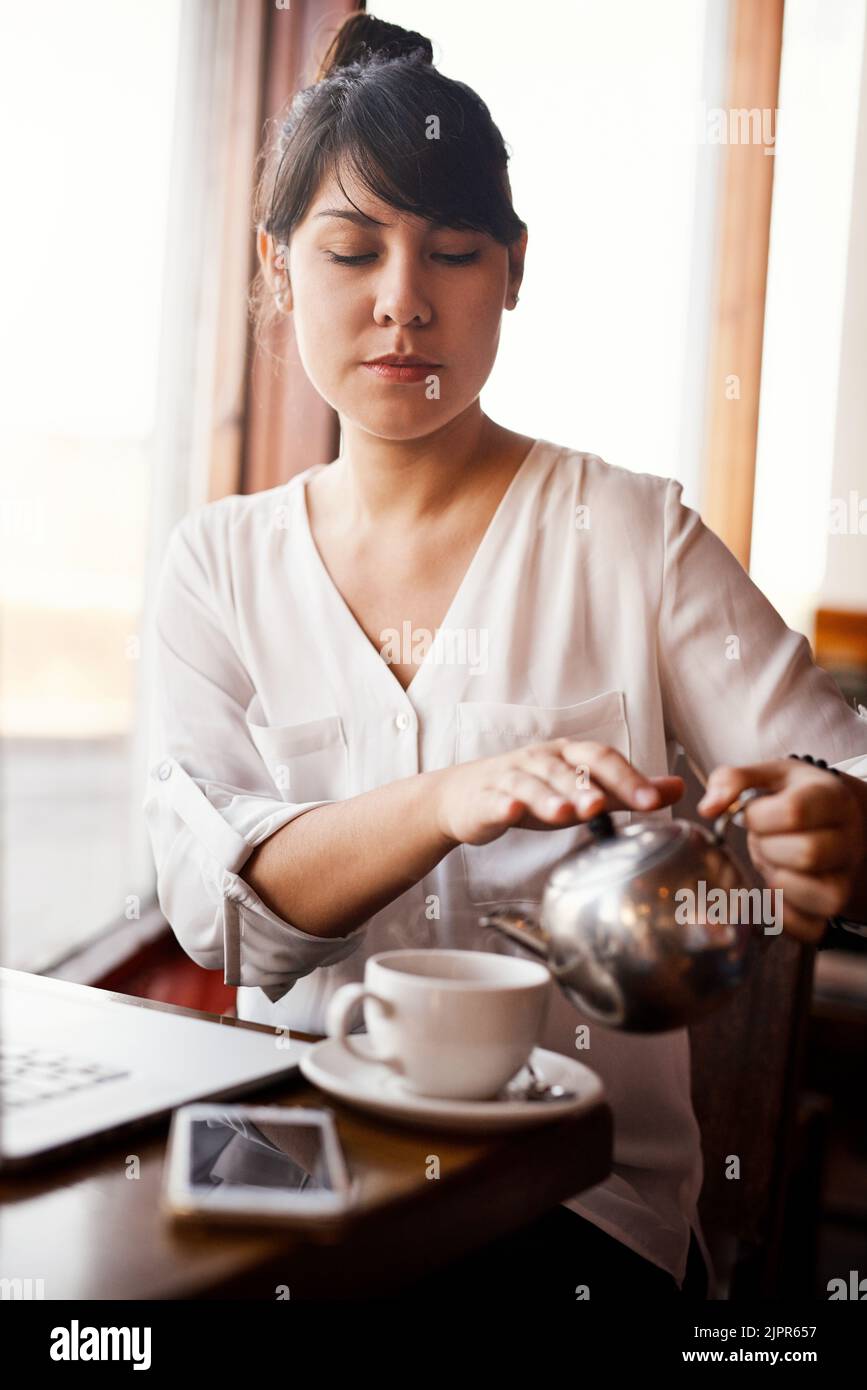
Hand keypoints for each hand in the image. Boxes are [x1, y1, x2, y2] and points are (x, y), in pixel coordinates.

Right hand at [436, 737, 684, 847]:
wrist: (469, 796)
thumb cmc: (533, 792)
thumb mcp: (583, 789)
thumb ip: (627, 790)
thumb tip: (678, 788)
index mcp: (570, 755)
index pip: (602, 759)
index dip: (627, 778)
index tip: (652, 800)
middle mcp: (542, 760)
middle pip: (568, 769)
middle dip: (588, 787)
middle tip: (606, 805)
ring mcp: (512, 777)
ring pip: (532, 784)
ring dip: (549, 798)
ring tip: (566, 814)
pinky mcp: (486, 798)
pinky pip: (495, 800)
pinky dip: (503, 806)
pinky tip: (510, 813)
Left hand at [696, 758, 866, 943]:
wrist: (834, 821)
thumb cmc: (796, 797)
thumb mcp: (769, 775)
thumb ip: (733, 780)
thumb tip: (708, 809)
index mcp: (830, 798)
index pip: (795, 812)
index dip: (760, 817)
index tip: (753, 813)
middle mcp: (846, 840)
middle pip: (809, 854)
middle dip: (768, 848)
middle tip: (762, 839)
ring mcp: (844, 877)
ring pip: (821, 896)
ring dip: (780, 882)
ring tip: (773, 863)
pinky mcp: (832, 907)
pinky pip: (814, 929)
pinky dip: (785, 919)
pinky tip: (771, 895)